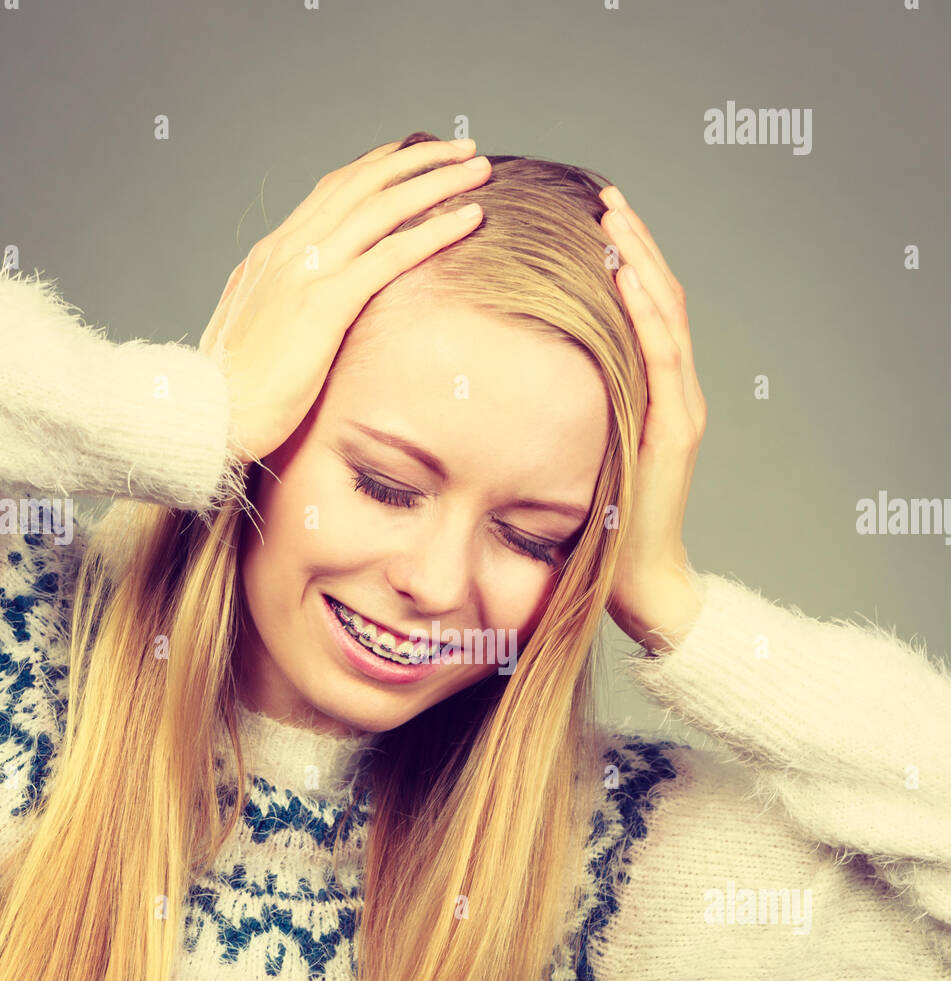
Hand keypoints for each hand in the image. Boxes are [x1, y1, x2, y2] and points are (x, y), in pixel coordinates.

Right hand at [198, 137, 491, 464]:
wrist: (209, 415)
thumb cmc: (234, 390)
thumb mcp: (256, 332)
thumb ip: (282, 305)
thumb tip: (301, 303)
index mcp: (273, 253)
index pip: (334, 190)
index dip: (380, 166)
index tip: (416, 154)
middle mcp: (289, 250)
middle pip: (363, 184)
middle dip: (417, 159)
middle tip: (462, 148)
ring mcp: (306, 273)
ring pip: (383, 207)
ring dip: (437, 183)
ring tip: (479, 170)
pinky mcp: (324, 306)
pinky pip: (390, 256)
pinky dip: (433, 231)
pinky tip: (470, 220)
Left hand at [597, 186, 707, 654]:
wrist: (636, 584)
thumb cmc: (595, 526)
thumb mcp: (569, 452)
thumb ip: (558, 409)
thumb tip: (504, 372)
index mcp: (645, 390)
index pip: (637, 306)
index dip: (618, 257)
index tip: (588, 212)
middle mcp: (671, 390)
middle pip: (657, 295)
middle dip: (631, 241)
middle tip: (603, 193)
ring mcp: (679, 407)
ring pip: (666, 315)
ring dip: (641, 261)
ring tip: (615, 215)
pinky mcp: (677, 430)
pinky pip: (664, 359)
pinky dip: (647, 313)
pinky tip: (626, 276)